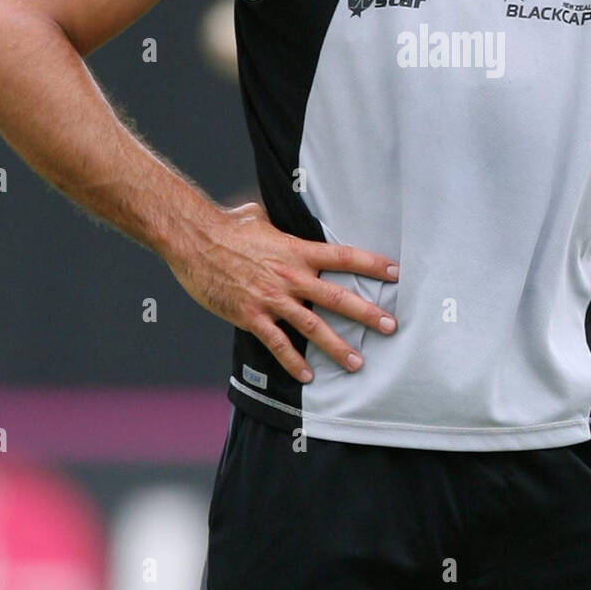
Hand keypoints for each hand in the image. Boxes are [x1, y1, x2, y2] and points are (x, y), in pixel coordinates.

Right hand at [164, 202, 398, 382]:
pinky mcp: (251, 316)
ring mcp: (272, 298)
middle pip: (338, 297)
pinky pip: (277, 343)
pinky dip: (293, 360)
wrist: (194, 240)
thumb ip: (279, 223)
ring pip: (313, 326)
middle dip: (368, 313)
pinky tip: (307, 376)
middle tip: (391, 326)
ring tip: (357, 362)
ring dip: (337, 346)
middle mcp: (290, 276)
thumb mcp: (260, 217)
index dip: (372, 265)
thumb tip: (281, 214)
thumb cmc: (227, 226)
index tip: (396, 273)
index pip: (343, 257)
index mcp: (297, 251)